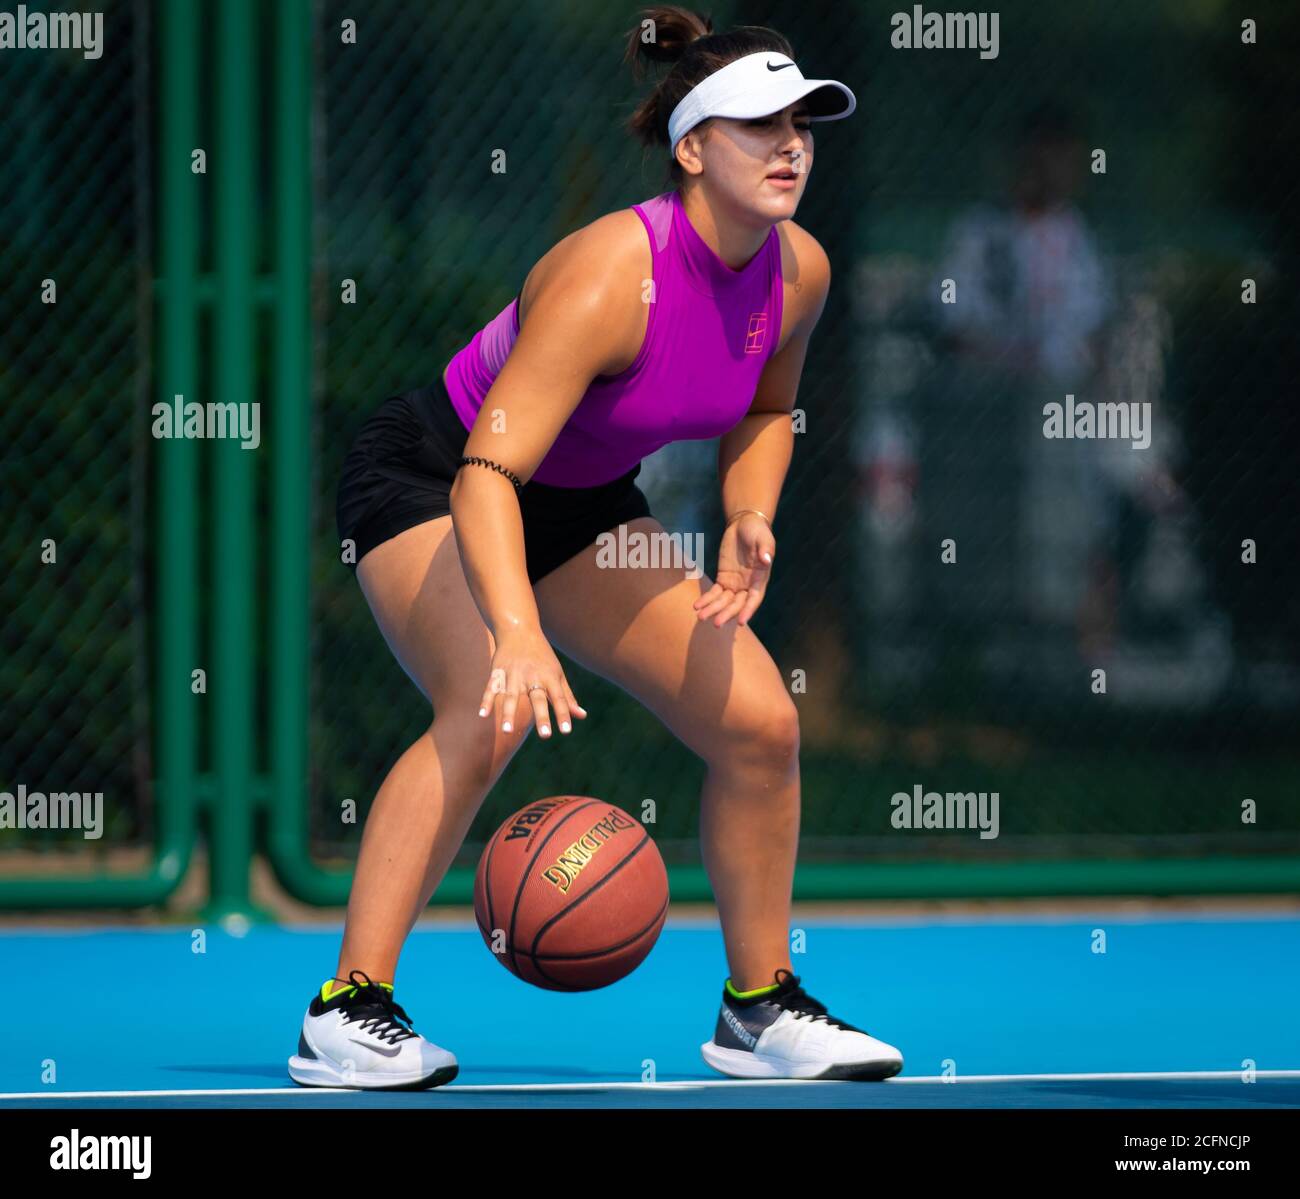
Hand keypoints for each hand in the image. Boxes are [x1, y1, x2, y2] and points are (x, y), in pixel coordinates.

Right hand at [478, 626, 586, 739]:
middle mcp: (532, 676)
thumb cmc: (542, 656)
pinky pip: (491, 688)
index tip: (566, 731)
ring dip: (508, 713)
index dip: (563, 714)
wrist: (519, 630)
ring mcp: (513, 674)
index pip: (559, 698)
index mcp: (549, 676)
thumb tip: (582, 716)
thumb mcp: (557, 673)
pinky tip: (482, 715)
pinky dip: (486, 701)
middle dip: (541, 717)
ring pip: (511, 696)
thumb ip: (567, 696)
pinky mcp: (498, 672)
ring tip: (507, 731)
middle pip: (537, 698)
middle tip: (545, 735)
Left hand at [692, 514, 774, 628]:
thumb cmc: (757, 531)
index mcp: (760, 579)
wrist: (744, 524)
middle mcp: (748, 585)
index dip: (748, 610)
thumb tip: (767, 559)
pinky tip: (697, 606)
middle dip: (727, 614)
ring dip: (713, 609)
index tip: (741, 622)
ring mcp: (735, 583)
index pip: (754, 599)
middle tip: (716, 623)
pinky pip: (715, 592)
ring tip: (700, 617)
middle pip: (737, 604)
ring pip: (724, 601)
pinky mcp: (723, 578)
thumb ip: (765, 549)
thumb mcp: (764, 537)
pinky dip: (707, 599)